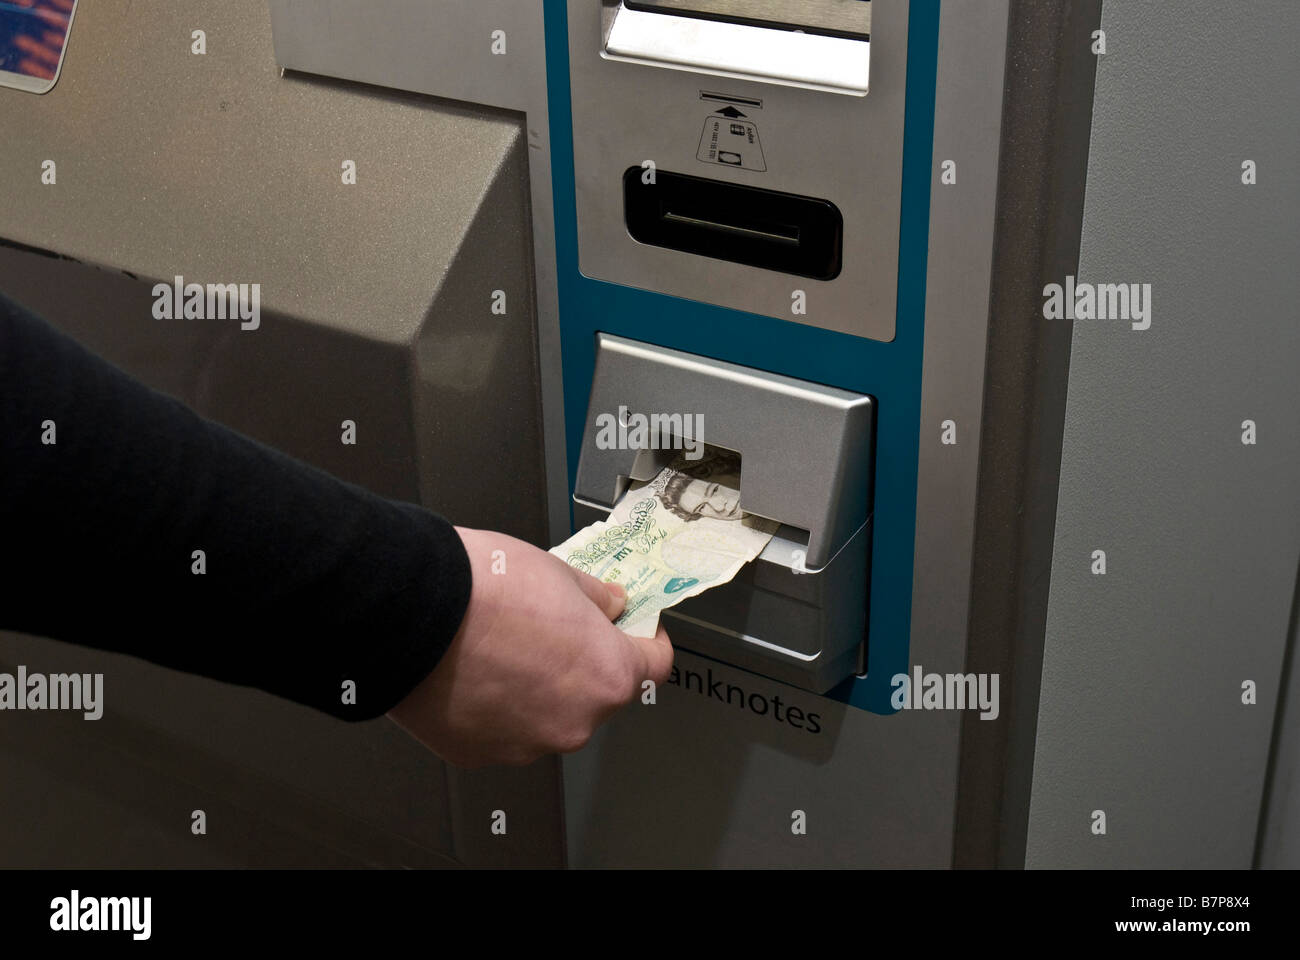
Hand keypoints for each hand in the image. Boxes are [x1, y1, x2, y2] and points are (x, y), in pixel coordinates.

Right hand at [387, 526, 673, 767]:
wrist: (408, 612)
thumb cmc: (482, 590)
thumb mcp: (559, 572)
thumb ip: (596, 598)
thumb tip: (611, 605)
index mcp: (607, 675)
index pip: (655, 666)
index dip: (646, 640)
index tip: (637, 628)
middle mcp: (575, 721)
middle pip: (600, 694)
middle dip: (586, 663)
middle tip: (557, 628)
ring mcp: (528, 744)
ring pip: (550, 715)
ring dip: (540, 689)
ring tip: (504, 648)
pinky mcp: (481, 754)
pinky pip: (504, 730)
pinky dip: (499, 707)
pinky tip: (477, 672)